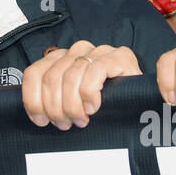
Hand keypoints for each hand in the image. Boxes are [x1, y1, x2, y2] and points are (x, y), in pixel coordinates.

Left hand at [21, 41, 139, 129]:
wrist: (142, 97)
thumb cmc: (106, 102)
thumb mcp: (73, 100)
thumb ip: (54, 99)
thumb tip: (36, 116)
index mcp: (62, 57)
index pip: (34, 73)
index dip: (33, 99)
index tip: (40, 121)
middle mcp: (78, 50)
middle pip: (51, 78)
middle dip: (55, 108)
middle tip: (65, 124)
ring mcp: (98, 51)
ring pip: (70, 77)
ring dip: (72, 106)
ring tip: (81, 120)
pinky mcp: (118, 57)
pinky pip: (94, 74)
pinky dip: (90, 94)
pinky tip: (93, 107)